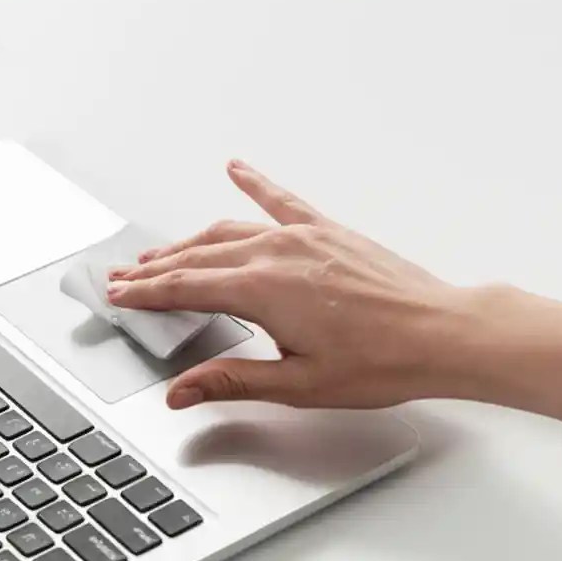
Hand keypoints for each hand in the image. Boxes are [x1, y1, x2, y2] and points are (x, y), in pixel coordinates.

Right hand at [107, 159, 469, 410]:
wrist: (442, 334)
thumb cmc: (383, 360)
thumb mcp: (297, 385)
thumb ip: (231, 381)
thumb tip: (181, 391)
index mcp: (262, 291)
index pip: (184, 289)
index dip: (145, 294)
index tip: (118, 295)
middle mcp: (276, 254)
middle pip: (197, 258)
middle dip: (155, 268)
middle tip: (124, 276)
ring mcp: (303, 237)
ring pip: (227, 232)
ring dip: (188, 241)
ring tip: (160, 253)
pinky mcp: (328, 231)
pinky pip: (281, 201)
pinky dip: (254, 184)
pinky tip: (237, 169)